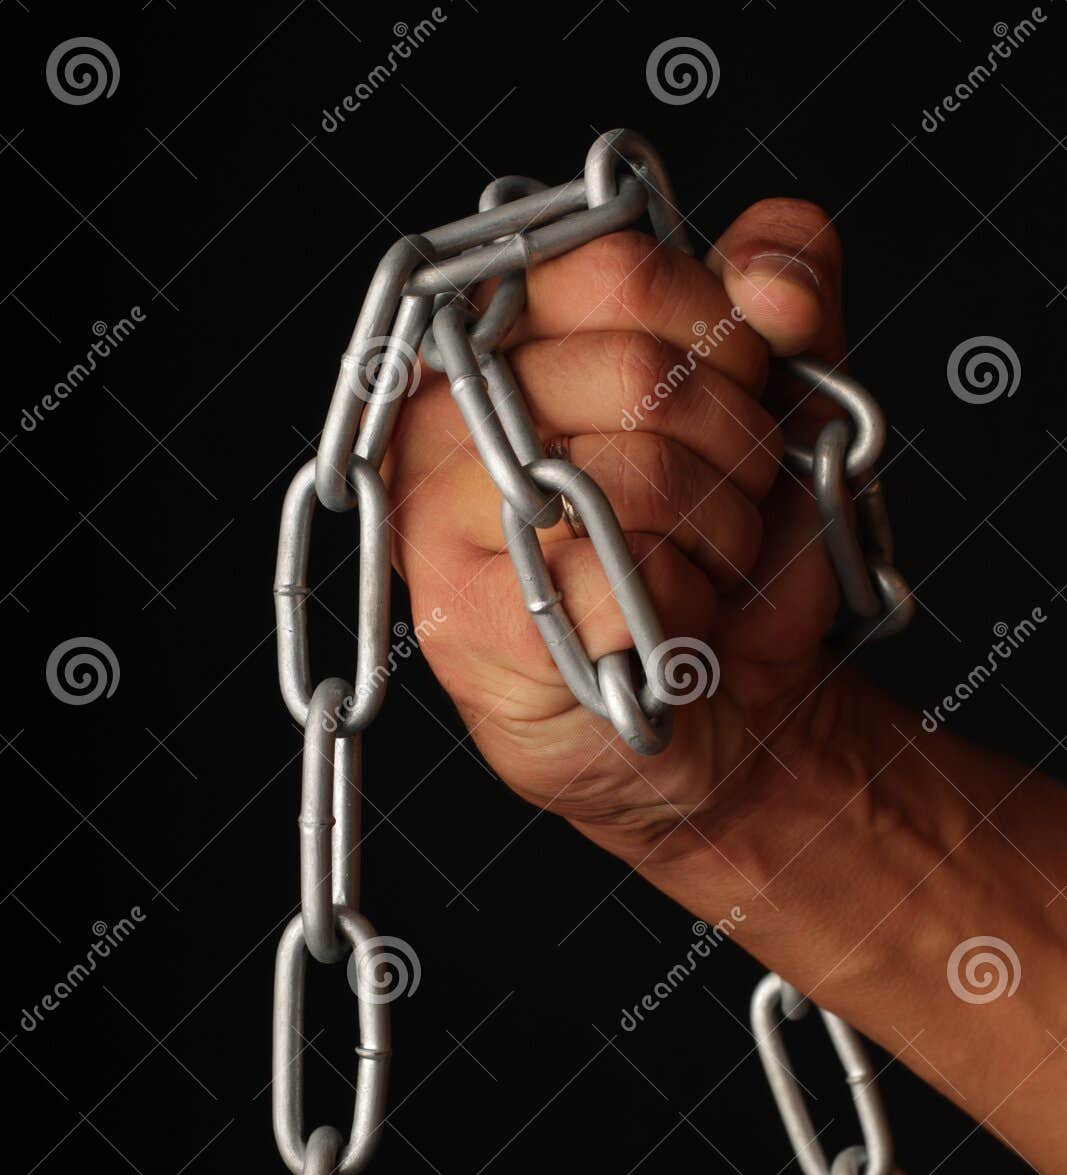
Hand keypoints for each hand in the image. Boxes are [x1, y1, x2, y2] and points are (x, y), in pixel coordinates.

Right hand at [388, 196, 847, 866]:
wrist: (729, 717)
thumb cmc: (731, 559)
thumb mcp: (782, 401)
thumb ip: (789, 293)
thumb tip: (774, 282)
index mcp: (510, 336)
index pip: (620, 272)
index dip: (723, 337)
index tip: (744, 395)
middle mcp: (451, 412)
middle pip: (639, 376)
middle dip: (739, 452)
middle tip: (731, 505)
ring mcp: (440, 516)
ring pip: (638, 479)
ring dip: (724, 539)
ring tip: (704, 570)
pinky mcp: (464, 619)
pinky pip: (618, 580)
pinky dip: (686, 616)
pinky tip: (669, 633)